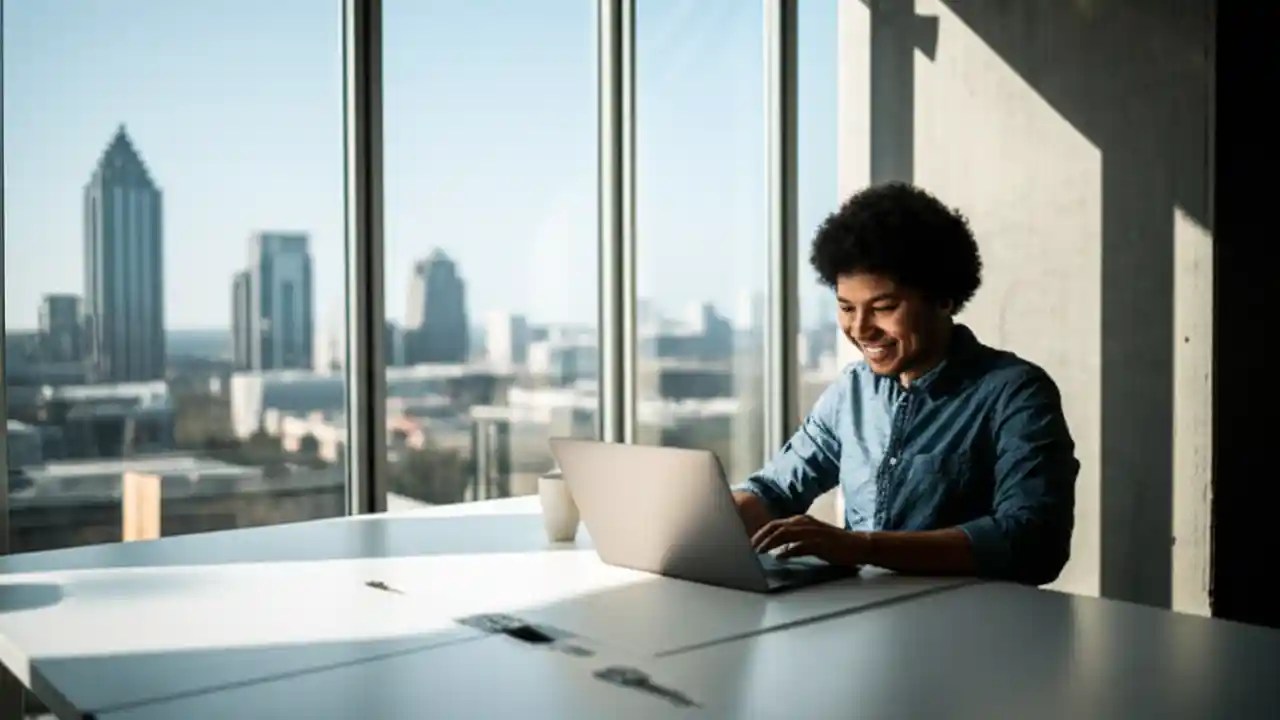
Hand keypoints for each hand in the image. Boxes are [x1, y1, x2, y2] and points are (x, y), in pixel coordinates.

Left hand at [751, 515, 869, 567]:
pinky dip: (788, 551)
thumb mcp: (810, 539)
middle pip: (774, 527)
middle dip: (760, 538)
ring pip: (783, 534)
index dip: (760, 534)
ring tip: (759, 553)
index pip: (773, 524)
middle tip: (749, 550)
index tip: (749, 545)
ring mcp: (811, 531)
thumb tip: (778, 550)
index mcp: (800, 520)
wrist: (858, 545)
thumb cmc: (833, 544)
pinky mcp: (819, 542)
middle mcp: (803, 522)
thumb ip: (794, 541)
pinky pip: (799, 546)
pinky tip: (780, 558)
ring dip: (769, 543)